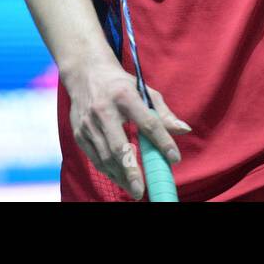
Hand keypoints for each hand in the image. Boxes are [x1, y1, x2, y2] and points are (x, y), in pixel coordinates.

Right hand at [66, 57, 191, 199]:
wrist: (86, 74)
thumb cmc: (121, 85)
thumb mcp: (144, 90)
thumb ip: (164, 113)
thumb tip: (184, 130)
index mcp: (125, 96)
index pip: (147, 122)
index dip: (162, 141)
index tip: (174, 158)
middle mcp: (104, 110)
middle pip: (119, 146)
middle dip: (131, 170)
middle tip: (142, 189)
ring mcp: (88, 123)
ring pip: (105, 156)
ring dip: (121, 176)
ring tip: (135, 189)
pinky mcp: (78, 133)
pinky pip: (95, 158)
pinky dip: (108, 171)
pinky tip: (120, 178)